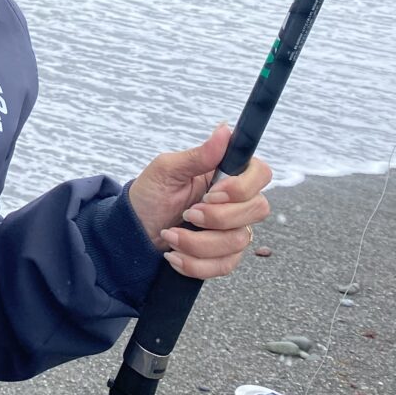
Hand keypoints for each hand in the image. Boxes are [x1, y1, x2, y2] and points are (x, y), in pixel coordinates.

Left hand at [127, 123, 272, 279]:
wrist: (134, 231)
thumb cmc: (149, 195)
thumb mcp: (166, 170)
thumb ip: (198, 155)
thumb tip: (224, 130)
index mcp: (225, 175)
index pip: (261, 173)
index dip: (242, 186)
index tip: (211, 193)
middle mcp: (236, 202)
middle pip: (258, 209)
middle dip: (217, 217)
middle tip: (187, 213)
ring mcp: (233, 229)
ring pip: (239, 241)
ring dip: (199, 242)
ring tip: (171, 234)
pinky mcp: (224, 255)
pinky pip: (226, 265)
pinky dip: (195, 263)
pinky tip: (174, 255)